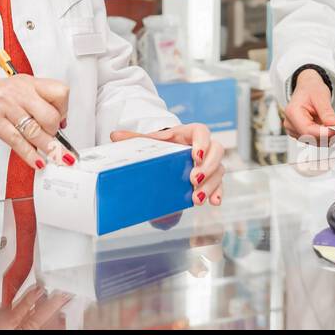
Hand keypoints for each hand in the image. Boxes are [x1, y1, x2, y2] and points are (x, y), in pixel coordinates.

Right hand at [0, 76, 73, 169]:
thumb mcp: (13, 92)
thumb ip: (34, 102)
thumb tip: (57, 122)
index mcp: (26, 82)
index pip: (59, 91)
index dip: (64, 109)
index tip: (62, 122)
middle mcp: (18, 91)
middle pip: (50, 114)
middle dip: (55, 133)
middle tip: (53, 141)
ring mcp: (4, 105)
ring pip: (35, 130)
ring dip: (48, 148)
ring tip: (55, 158)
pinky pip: (17, 140)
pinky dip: (30, 154)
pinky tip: (36, 161)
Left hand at [110, 122, 224, 206]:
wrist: (170, 154)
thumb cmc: (163, 146)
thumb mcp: (151, 142)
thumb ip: (135, 139)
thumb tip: (114, 136)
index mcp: (189, 133)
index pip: (202, 132)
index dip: (202, 142)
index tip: (195, 155)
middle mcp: (204, 146)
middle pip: (217, 151)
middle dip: (208, 166)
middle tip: (193, 179)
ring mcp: (210, 162)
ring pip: (219, 170)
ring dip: (211, 184)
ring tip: (196, 198)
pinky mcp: (212, 177)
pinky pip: (220, 184)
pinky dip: (218, 193)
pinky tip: (214, 202)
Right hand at [285, 68, 334, 142]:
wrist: (308, 87)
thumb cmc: (310, 89)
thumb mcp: (320, 96)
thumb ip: (326, 112)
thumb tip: (333, 125)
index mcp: (292, 113)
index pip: (308, 131)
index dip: (325, 132)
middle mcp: (291, 124)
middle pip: (313, 138)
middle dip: (330, 133)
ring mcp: (296, 131)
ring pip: (317, 141)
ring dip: (330, 133)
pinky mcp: (303, 134)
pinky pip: (318, 139)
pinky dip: (328, 133)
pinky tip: (331, 124)